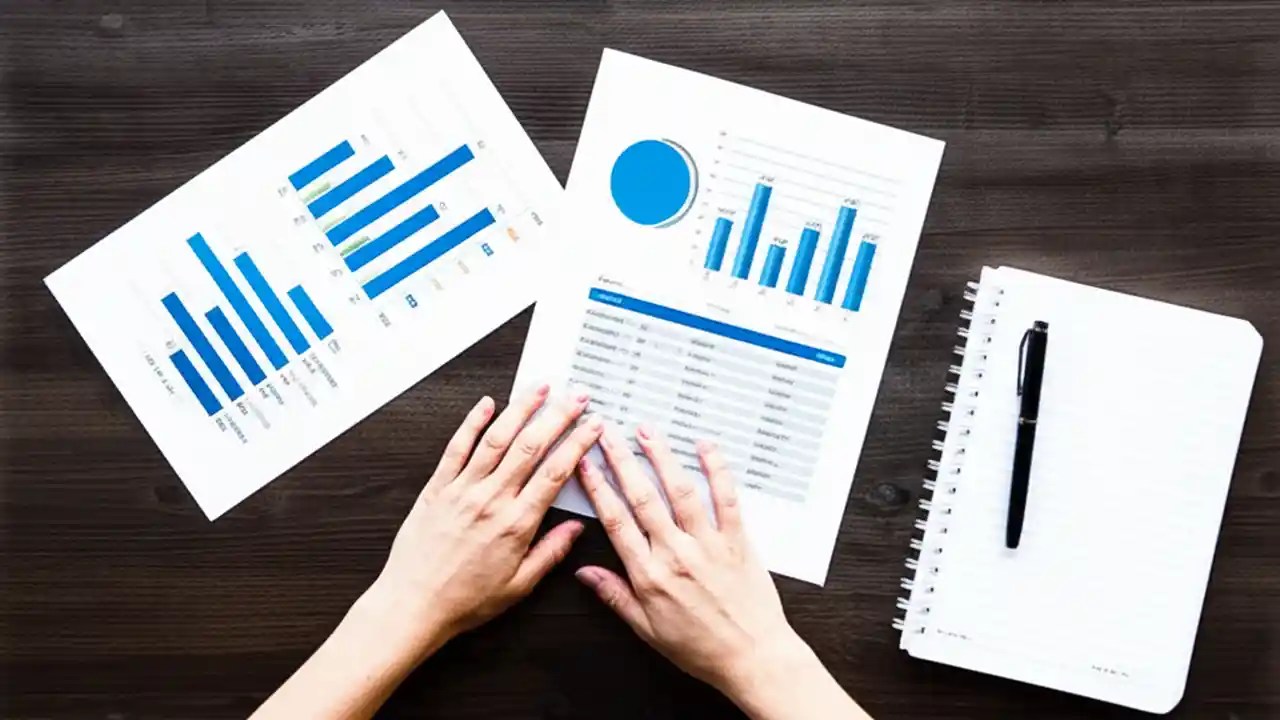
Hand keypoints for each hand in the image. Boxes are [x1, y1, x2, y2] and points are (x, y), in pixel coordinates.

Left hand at [364, 385, 603, 660]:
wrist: (413, 606)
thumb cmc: (465, 601)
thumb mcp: (519, 586)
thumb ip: (551, 553)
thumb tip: (577, 528)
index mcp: (516, 524)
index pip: (555, 472)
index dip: (577, 443)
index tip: (593, 425)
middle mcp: (490, 500)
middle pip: (530, 446)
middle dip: (557, 416)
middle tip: (576, 396)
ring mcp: (462, 490)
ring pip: (496, 439)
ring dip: (520, 409)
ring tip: (540, 389)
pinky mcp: (437, 488)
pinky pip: (456, 448)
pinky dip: (472, 422)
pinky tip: (486, 403)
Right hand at [574, 425, 869, 719]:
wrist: (752, 658)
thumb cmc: (700, 649)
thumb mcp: (647, 630)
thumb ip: (615, 596)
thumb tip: (583, 573)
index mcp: (649, 576)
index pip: (615, 522)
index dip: (597, 489)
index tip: (584, 463)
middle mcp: (676, 555)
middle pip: (642, 498)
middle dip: (621, 461)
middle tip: (608, 432)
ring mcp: (708, 545)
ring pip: (680, 491)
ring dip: (662, 457)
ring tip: (647, 431)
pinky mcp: (737, 541)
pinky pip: (726, 499)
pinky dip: (716, 470)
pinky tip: (705, 447)